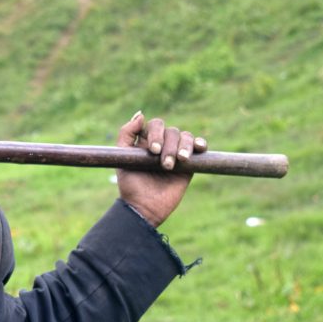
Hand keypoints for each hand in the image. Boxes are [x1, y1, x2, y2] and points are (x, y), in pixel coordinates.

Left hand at [116, 111, 206, 227]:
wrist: (144, 207)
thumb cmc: (131, 184)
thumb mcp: (122, 157)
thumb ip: (126, 134)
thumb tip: (141, 114)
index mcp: (147, 141)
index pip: (156, 125)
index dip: (156, 133)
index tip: (153, 151)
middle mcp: (163, 144)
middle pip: (172, 131)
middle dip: (169, 146)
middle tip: (164, 164)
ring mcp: (177, 153)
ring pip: (186, 137)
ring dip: (184, 147)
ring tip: (179, 162)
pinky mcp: (190, 165)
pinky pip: (199, 147)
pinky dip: (200, 144)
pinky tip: (199, 148)